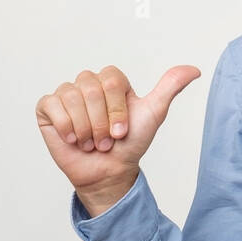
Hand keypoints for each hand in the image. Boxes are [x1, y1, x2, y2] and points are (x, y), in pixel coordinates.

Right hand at [35, 64, 200, 215]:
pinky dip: (64, 126)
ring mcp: (67, 95)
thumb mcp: (154, 113)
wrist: (109, 170)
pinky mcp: (48, 108)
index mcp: (112, 81)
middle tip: (106, 140)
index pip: (112, 81)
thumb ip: (171, 87)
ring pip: (71, 97)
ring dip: (84, 127)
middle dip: (101, 122)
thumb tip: (193, 69)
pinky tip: (73, 138)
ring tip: (91, 142)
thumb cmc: (131, 143)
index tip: (122, 130)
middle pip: (90, 89)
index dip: (117, 110)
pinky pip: (50, 105)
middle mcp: (88, 84)